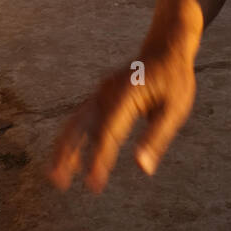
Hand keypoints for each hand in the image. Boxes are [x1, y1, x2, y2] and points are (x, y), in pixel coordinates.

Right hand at [47, 45, 196, 192]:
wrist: (165, 47)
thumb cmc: (173, 79)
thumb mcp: (175, 109)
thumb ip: (157, 138)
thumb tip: (142, 168)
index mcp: (126, 94)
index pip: (108, 132)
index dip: (99, 159)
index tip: (93, 183)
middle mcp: (107, 92)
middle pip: (81, 126)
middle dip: (68, 154)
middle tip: (57, 181)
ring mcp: (101, 92)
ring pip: (76, 122)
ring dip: (64, 148)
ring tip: (55, 175)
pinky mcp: (100, 95)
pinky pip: (82, 118)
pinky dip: (73, 138)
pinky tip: (70, 158)